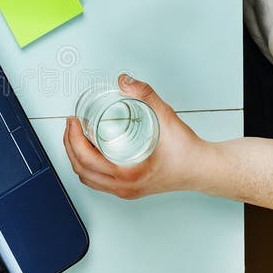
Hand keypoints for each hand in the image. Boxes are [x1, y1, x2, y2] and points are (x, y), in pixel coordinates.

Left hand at [64, 74, 210, 198]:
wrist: (203, 168)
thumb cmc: (187, 152)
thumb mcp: (165, 117)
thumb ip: (145, 95)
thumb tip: (125, 80)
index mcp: (127, 175)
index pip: (86, 160)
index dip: (73, 139)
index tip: (73, 121)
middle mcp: (123, 187)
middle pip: (81, 170)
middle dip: (70, 146)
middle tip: (71, 125)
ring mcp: (126, 191)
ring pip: (88, 179)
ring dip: (77, 158)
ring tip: (77, 137)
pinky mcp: (130, 189)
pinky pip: (99, 182)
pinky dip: (88, 167)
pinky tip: (92, 152)